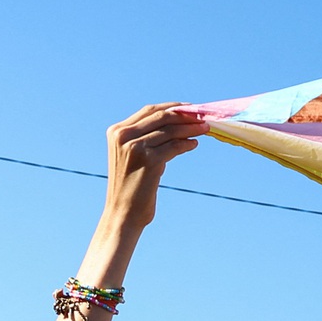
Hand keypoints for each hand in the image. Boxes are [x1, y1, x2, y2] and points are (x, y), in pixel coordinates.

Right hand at [101, 103, 203, 238]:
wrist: (123, 213)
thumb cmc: (130, 187)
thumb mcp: (133, 156)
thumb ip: (146, 138)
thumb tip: (178, 124)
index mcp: (117, 131)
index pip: (149, 111)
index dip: (172, 107)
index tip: (189, 107)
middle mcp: (123, 136)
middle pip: (161, 117)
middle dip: (185, 115)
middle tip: (202, 116)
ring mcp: (135, 147)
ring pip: (170, 130)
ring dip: (190, 128)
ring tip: (204, 128)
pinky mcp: (148, 160)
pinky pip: (174, 146)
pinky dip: (187, 143)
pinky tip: (194, 144)